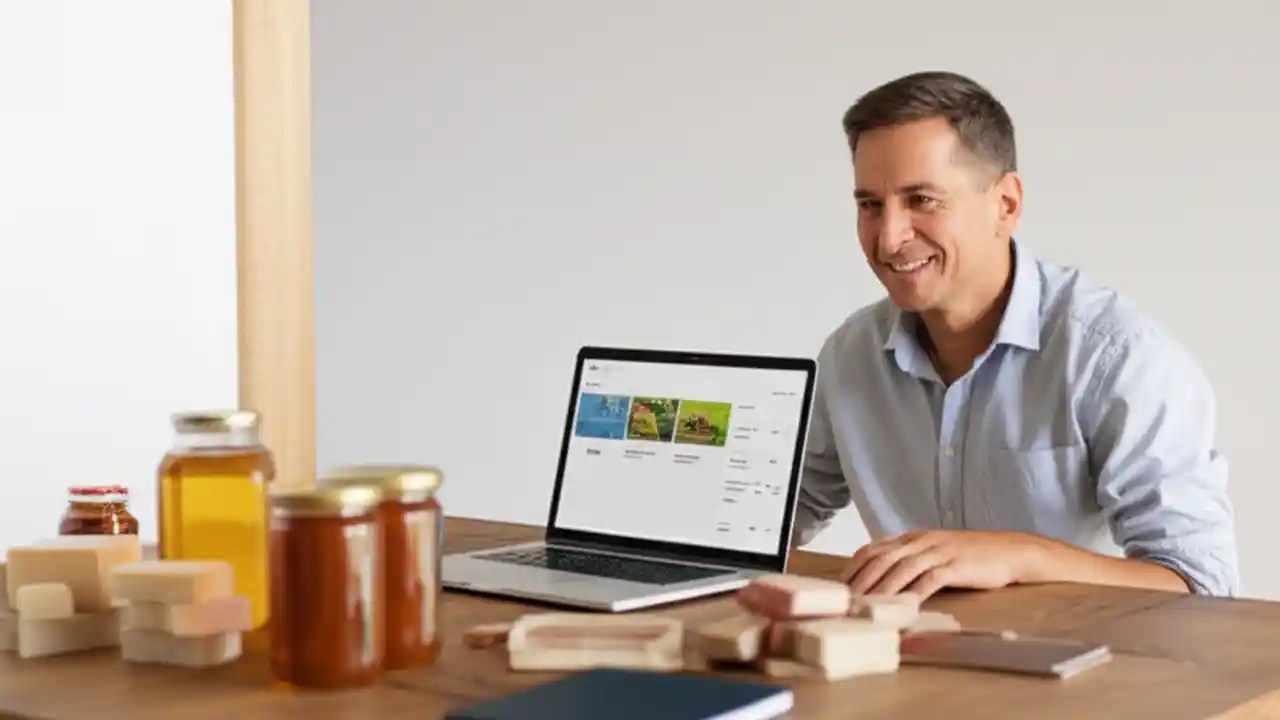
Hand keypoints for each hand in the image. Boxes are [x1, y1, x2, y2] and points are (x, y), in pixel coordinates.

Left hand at [840, 529, 1038, 598]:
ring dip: (880, 588)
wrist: (1010, 551)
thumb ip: (910, 561)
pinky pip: (929, 580)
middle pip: (882, 558)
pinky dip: (913, 593)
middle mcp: (921, 541)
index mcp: (913, 537)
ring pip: (901, 569)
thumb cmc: (971, 557)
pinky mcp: (955, 566)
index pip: (873, 549)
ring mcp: (938, 552)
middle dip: (860, 580)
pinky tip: (902, 606)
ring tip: (865, 606)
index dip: (853, 568)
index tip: (838, 587)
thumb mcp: (935, 553)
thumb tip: (882, 581)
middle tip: (844, 601)